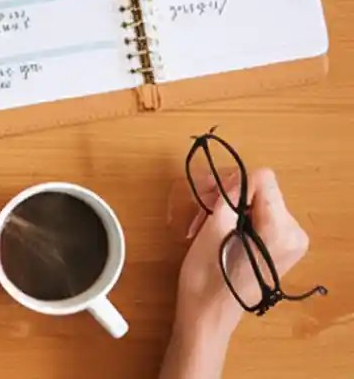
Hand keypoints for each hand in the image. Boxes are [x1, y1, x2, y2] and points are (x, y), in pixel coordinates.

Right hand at [176, 167, 310, 336]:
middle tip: (199, 206)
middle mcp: (294, 234)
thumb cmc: (207, 277)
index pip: (263, 180)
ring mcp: (289, 242)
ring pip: (256, 203)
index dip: (232, 182)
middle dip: (226, 193)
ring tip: (201, 221)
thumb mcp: (213, 229)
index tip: (209, 195)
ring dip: (226, 206)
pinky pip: (258, 218)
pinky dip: (235, 218)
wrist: (208, 316)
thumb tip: (233, 177)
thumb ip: (227, 197)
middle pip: (260, 191)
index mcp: (282, 230)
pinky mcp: (279, 248)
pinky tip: (214, 229)